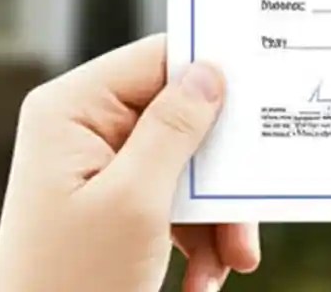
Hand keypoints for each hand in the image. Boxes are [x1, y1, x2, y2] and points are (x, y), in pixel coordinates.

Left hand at [0, 35, 259, 291]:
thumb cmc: (71, 282)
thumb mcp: (135, 202)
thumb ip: (175, 129)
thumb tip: (210, 71)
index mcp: (71, 110)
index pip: (157, 60)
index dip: (211, 75)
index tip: (260, 99)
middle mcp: (82, 129)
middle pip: (181, 118)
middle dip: (219, 172)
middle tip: (248, 212)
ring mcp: (98, 167)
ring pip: (186, 165)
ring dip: (216, 216)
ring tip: (230, 260)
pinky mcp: (114, 203)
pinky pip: (175, 200)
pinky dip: (200, 237)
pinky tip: (204, 275)